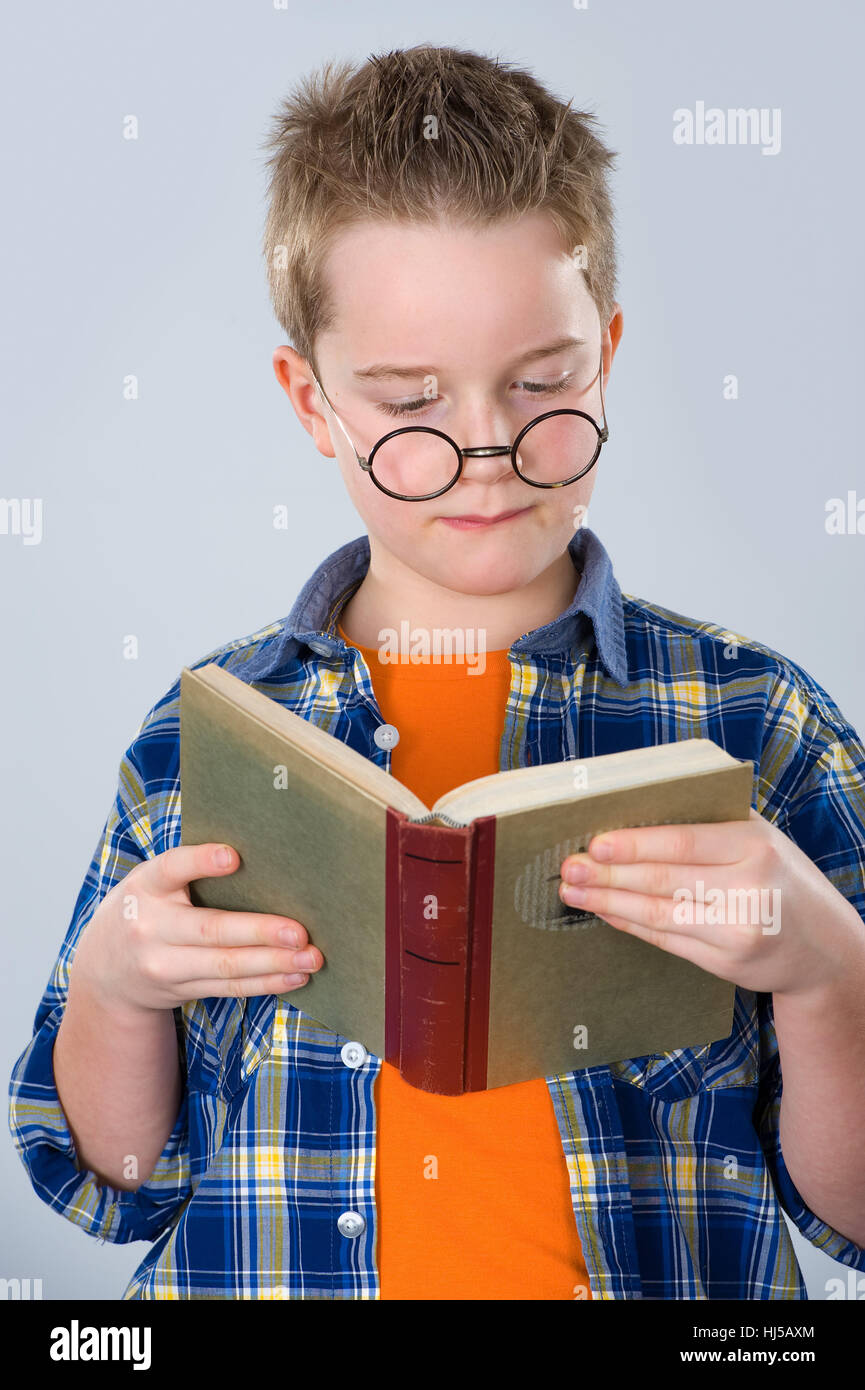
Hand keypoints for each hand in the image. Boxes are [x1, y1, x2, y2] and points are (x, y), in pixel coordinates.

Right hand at [69, 842, 323, 1016]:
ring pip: (226, 966)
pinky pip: (230, 988)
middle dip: (259, 932)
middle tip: (300, 932)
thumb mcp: (152, 882)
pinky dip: (266, 983)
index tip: (234, 856)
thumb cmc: (147, 907)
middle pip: (211, 930)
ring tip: (311, 957)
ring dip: (274, 963)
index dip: (201, 861)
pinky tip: (296, 975)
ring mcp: (166, 965)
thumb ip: (190, 870)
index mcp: (147, 887)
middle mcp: (152, 928)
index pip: (172, 868)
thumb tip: (262, 854)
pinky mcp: (182, 989)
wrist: (106, 967)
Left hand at [559, 809, 862, 997]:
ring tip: (573, 890)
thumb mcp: (760, 840)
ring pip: (659, 914)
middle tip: (569, 867)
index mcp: (755, 847)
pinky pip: (666, 940)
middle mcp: (749, 890)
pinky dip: (630, 924)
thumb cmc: (780, 877)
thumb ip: (709, 825)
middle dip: (609, 873)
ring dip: (609, 901)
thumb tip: (632, 813)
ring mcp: (737, 932)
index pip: (683, 843)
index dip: (635, 844)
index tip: (595, 842)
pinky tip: (604, 911)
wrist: (825, 946)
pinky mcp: (725, 964)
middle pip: (664, 881)